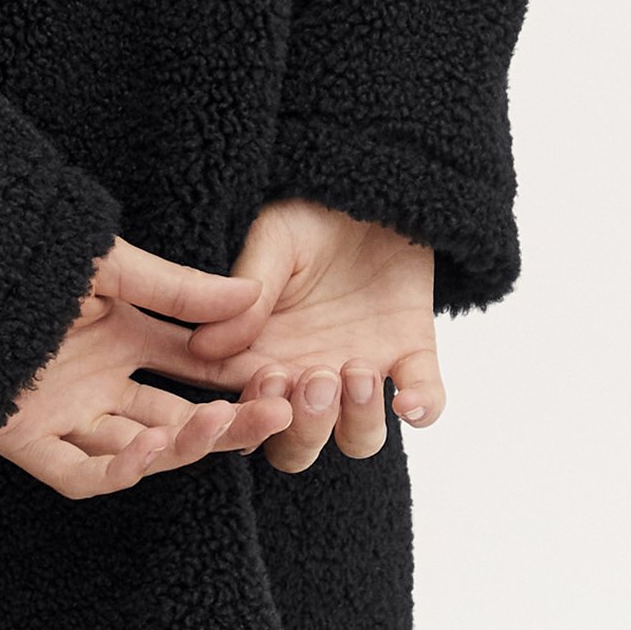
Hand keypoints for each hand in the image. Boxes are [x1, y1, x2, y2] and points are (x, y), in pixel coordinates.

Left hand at [0, 237, 292, 499]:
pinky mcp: (27, 441)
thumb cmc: (20, 254)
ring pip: (139, 450)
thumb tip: (252, 294)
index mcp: (117, 336)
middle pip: (175, 417)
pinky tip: (149, 448)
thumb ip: (177, 289)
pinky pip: (80, 473)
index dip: (236, 375)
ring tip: (225, 419)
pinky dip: (118, 469)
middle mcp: (97, 381)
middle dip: (230, 420)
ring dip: (185, 443)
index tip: (288, 376)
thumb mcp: (108, 266)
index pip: (191, 368)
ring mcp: (64, 414)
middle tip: (279, 411)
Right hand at [183, 198, 443, 473]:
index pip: (248, 413)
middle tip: (314, 378)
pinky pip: (425, 403)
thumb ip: (247, 297)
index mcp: (263, 354)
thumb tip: (205, 348)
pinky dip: (422, 408)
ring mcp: (362, 369)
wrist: (371, 182)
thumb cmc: (306, 210)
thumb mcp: (271, 242)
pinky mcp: (412, 353)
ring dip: (357, 420)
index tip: (266, 379)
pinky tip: (408, 397)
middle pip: (298, 447)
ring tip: (357, 368)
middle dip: (306, 429)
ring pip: (359, 439)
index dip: (255, 415)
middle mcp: (310, 374)